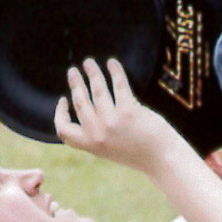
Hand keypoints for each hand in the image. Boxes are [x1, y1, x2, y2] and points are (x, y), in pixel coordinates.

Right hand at [54, 58, 185, 173]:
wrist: (162, 159)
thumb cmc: (139, 153)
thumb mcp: (110, 149)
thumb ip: (97, 134)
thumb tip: (89, 107)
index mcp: (90, 145)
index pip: (63, 130)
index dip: (59, 113)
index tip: (64, 99)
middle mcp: (97, 133)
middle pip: (79, 101)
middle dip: (75, 83)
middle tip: (73, 71)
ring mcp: (112, 121)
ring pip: (97, 89)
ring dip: (92, 72)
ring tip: (89, 62)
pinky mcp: (129, 111)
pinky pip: (118, 84)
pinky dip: (114, 70)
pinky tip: (112, 62)